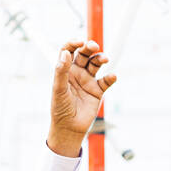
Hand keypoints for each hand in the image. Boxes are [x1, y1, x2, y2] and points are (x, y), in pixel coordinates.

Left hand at [47, 40, 116, 156]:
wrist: (69, 128)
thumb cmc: (60, 109)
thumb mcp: (58, 89)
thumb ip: (61, 71)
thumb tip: (65, 53)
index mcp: (64, 71)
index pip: (68, 51)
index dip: (73, 43)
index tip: (79, 41)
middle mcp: (76, 73)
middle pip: (84, 54)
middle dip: (89, 48)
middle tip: (94, 46)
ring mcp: (87, 81)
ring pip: (96, 63)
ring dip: (100, 58)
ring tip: (104, 60)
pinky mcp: (97, 90)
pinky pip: (106, 80)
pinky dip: (111, 77)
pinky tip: (112, 77)